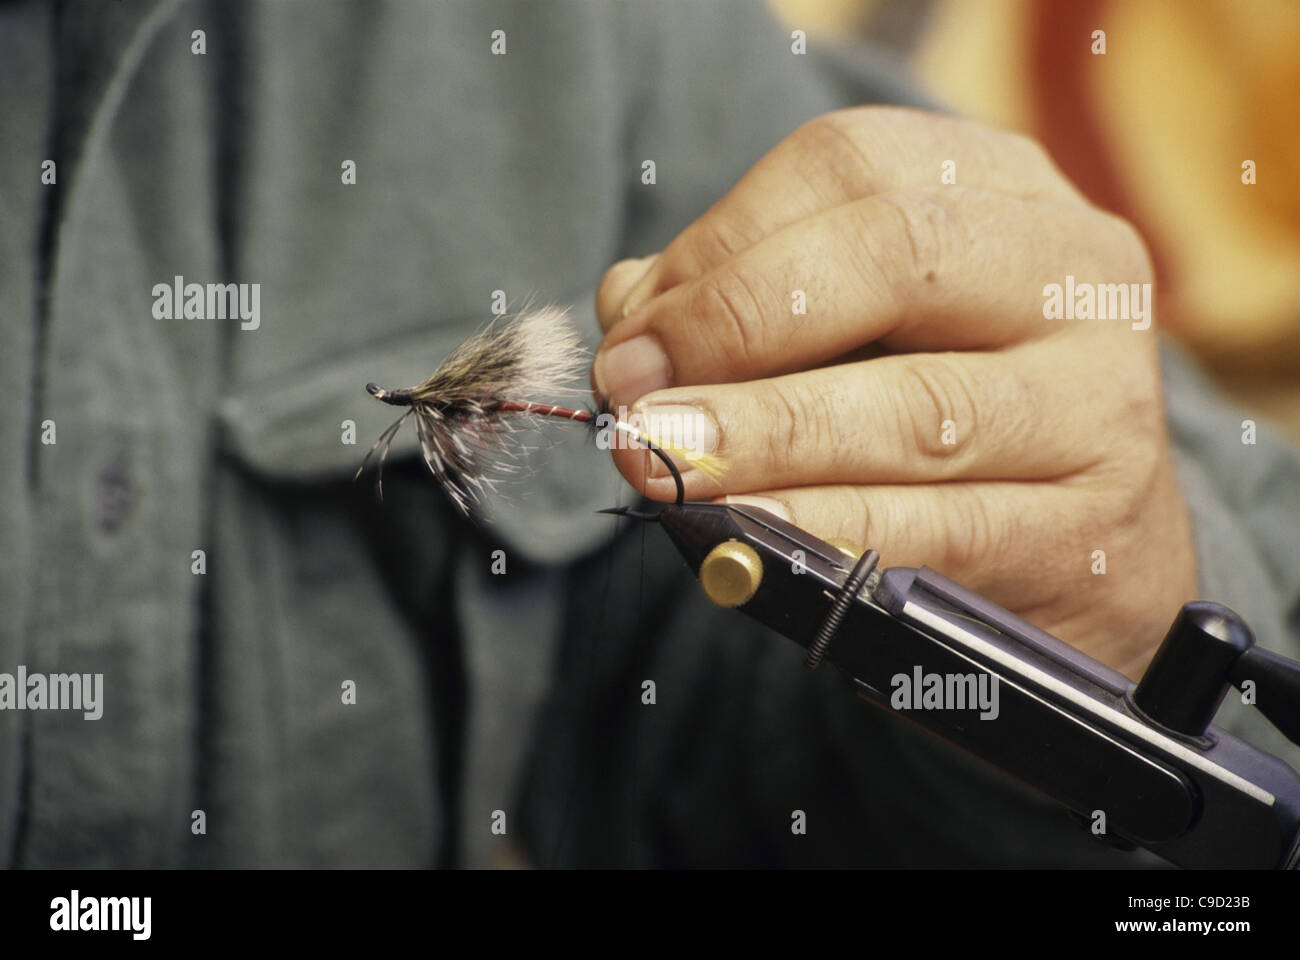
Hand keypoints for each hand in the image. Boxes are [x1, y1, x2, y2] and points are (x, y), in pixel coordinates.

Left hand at [592, 107, 1195, 678]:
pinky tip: (745, 531)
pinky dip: (829, 525)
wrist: (1092, 562)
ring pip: (918, 406)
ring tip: (662, 459)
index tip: (631, 329)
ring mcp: (1099, 403)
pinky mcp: (1094, 530)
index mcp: (1005, 195)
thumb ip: (752, 305)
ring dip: (767, 433)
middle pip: (895, 257)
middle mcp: (1072, 275)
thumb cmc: (945, 425)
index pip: (851, 168)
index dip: (722, 243)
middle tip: (631, 395)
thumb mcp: (861, 337)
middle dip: (738, 322)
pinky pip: (943, 526)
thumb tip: (630, 309)